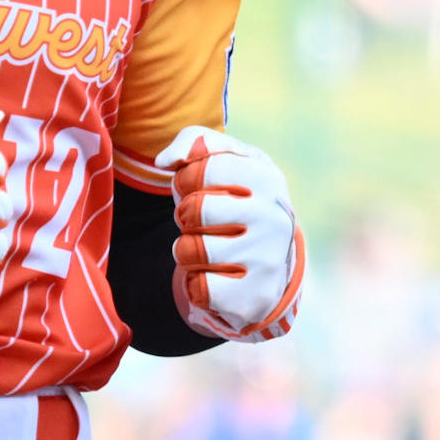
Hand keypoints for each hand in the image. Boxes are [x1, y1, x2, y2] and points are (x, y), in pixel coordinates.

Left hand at [155, 127, 303, 341]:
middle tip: (202, 222)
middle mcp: (273, 217)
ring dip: (185, 251)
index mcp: (267, 178)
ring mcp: (266, 259)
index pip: (204, 168)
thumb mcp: (227, 162)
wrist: (271, 264)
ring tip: (206, 249)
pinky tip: (216, 278)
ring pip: (189, 251)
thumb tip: (166, 159)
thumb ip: (196, 142)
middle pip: (193, 210)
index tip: (196, 188)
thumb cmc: (237, 201)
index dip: (186, 180)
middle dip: (184, 216)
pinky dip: (195, 284)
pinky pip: (197, 289)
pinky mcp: (252, 297)